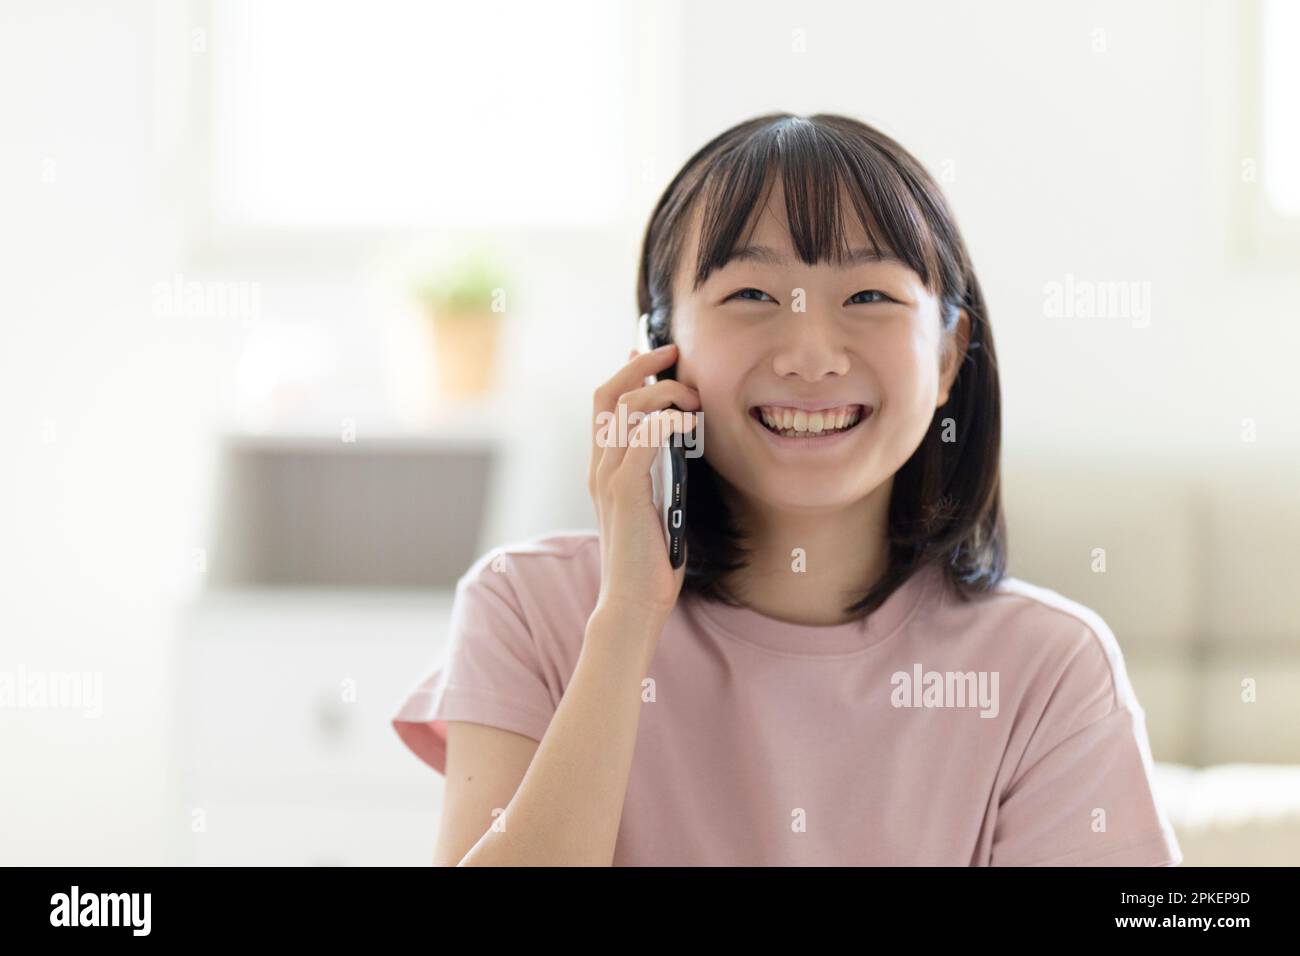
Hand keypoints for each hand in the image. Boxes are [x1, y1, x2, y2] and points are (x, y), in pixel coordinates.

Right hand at [588, 343, 699, 625]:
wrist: (632, 603)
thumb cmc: (650, 562)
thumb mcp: (657, 505)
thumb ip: (660, 473)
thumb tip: (680, 442)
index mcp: (603, 469)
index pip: (606, 404)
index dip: (628, 371)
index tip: (654, 353)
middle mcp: (599, 467)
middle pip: (608, 393)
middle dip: (641, 364)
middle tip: (674, 353)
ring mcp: (608, 478)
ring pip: (626, 407)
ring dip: (663, 391)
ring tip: (695, 399)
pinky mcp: (625, 492)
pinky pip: (641, 439)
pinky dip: (666, 420)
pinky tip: (689, 421)